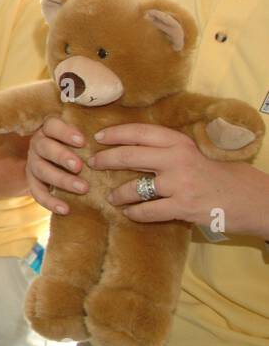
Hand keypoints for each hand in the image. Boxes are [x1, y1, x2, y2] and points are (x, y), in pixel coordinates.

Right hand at [25, 116, 88, 215]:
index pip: (51, 126)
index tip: (82, 141)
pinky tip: (65, 209)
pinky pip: (37, 193)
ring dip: (61, 179)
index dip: (65, 132)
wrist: (56, 163)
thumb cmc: (77, 147)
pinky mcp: (32, 182)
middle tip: (79, 166)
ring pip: (41, 170)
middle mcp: (37, 144)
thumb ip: (92, 136)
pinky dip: (50, 202)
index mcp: (48, 130)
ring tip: (83, 188)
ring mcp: (33, 163)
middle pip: (44, 147)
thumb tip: (120, 136)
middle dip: (62, 157)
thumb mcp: (80, 137)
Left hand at [90, 123, 268, 235]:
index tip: (99, 138)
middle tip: (93, 164)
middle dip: (106, 160)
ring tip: (112, 197)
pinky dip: (135, 213)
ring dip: (118, 194)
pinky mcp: (183, 208)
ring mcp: (180, 184)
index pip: (140, 132)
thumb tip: (138, 149)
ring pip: (134, 187)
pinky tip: (130, 213)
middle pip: (130, 156)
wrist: (257, 200)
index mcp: (182, 142)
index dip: (116, 134)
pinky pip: (148, 211)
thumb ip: (173, 151)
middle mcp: (178, 159)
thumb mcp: (200, 153)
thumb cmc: (227, 175)